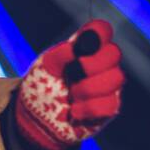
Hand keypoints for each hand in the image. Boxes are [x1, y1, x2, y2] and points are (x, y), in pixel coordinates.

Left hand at [15, 19, 123, 149]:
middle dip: (91, 64)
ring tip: (70, 95)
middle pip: (114, 53)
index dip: (98, 33)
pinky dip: (87, 109)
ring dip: (87, 88)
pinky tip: (74, 111)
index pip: (102, 31)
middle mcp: (101, 65)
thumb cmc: (40, 87)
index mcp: (84, 50)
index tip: (84, 43)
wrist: (34, 118)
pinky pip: (109, 105)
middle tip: (72, 73)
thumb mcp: (44, 68)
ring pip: (115, 79)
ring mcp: (107, 87)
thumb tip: (76, 45)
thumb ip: (60, 55)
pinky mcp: (108, 109)